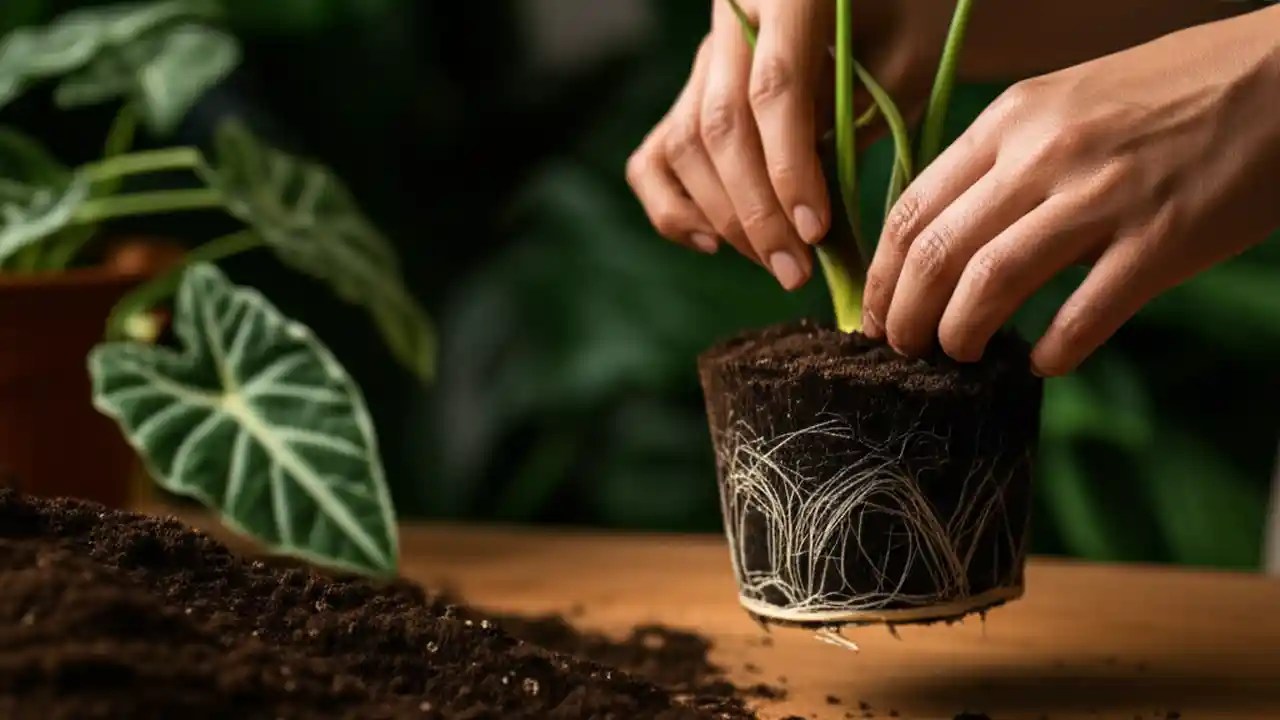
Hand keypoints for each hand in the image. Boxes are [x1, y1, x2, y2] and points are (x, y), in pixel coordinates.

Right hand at [625, 1, 947, 289]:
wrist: (884, 6)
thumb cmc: (908, 34)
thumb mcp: (905, 64)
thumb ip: (862, 122)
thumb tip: (819, 221)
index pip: (774, 89)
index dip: (789, 168)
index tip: (814, 232)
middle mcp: (731, 18)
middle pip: (721, 127)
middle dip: (757, 214)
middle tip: (795, 271)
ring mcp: (703, 60)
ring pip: (685, 148)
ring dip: (727, 221)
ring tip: (778, 263)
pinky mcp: (686, 99)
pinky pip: (653, 162)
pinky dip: (674, 211)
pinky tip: (715, 243)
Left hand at [863, 8, 1279, 375]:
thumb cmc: (1169, 94)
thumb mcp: (1064, 103)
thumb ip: (1002, 161)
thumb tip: (945, 236)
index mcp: (1012, 121)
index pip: (911, 209)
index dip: (881, 276)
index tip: (875, 315)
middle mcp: (1045, 154)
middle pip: (937, 253)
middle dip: (905, 317)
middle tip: (903, 352)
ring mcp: (1104, 197)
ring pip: (990, 284)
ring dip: (960, 336)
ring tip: (959, 358)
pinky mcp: (1162, 241)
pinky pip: (1084, 315)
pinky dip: (1053, 352)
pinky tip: (1044, 363)